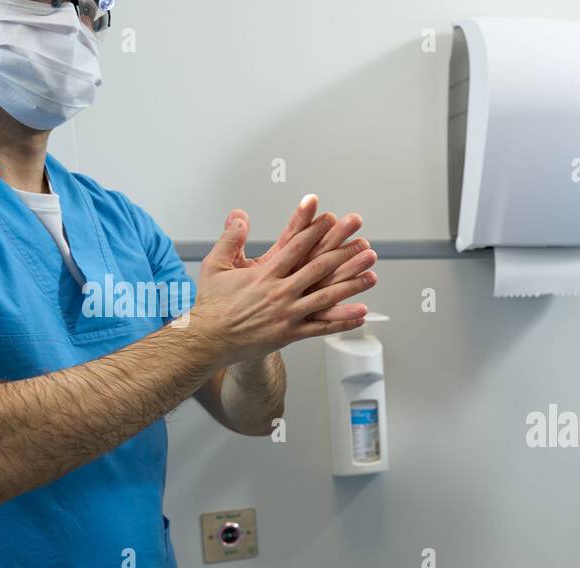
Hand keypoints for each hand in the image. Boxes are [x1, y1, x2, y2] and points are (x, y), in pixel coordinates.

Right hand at [222, 196, 379, 322]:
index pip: (296, 247)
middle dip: (343, 255)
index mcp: (264, 274)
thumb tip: (239, 216)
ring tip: (372, 276)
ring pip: (326, 297)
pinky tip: (361, 314)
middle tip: (363, 244)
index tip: (332, 221)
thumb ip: (230, 239)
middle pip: (318, 269)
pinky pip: (322, 327)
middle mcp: (279, 293)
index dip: (316, 232)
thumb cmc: (212, 304)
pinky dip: (343, 321)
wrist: (208, 340)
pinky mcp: (290, 334)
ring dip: (351, 285)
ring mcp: (287, 314)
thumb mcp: (215, 265)